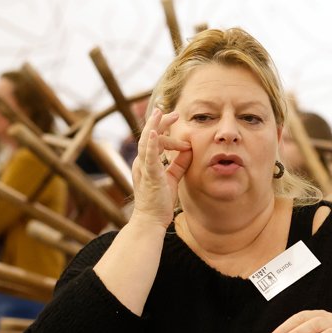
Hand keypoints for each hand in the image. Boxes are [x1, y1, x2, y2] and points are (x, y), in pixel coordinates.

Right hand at [131, 107, 191, 226]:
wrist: (150, 221)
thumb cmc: (159, 202)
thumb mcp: (172, 178)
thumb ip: (178, 164)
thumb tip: (189, 150)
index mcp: (147, 163)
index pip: (155, 141)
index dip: (167, 133)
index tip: (180, 129)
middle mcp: (142, 163)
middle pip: (148, 136)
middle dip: (160, 122)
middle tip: (172, 112)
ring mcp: (144, 168)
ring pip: (145, 142)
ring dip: (153, 126)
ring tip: (160, 113)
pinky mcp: (149, 176)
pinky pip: (148, 157)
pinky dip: (150, 144)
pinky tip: (153, 132)